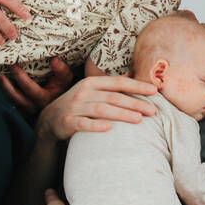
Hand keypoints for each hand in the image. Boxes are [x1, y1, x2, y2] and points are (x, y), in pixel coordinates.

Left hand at [0, 57, 74, 115]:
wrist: (57, 99)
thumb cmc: (60, 86)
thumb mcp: (65, 79)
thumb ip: (61, 70)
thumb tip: (54, 60)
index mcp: (44, 98)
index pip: (30, 89)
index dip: (20, 77)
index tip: (13, 65)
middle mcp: (34, 106)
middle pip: (16, 98)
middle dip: (6, 85)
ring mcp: (26, 110)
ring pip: (11, 102)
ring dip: (3, 89)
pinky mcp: (20, 110)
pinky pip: (9, 103)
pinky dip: (3, 93)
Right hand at [36, 72, 157, 142]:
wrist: (50, 119)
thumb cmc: (78, 105)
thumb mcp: (92, 91)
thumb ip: (110, 85)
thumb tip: (132, 75)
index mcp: (92, 82)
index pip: (119, 82)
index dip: (137, 86)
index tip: (155, 91)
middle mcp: (84, 92)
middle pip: (114, 97)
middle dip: (135, 103)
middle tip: (153, 111)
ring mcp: (76, 106)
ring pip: (102, 109)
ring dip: (121, 114)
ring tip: (139, 120)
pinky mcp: (68, 121)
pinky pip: (83, 123)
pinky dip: (96, 125)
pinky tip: (108, 129)